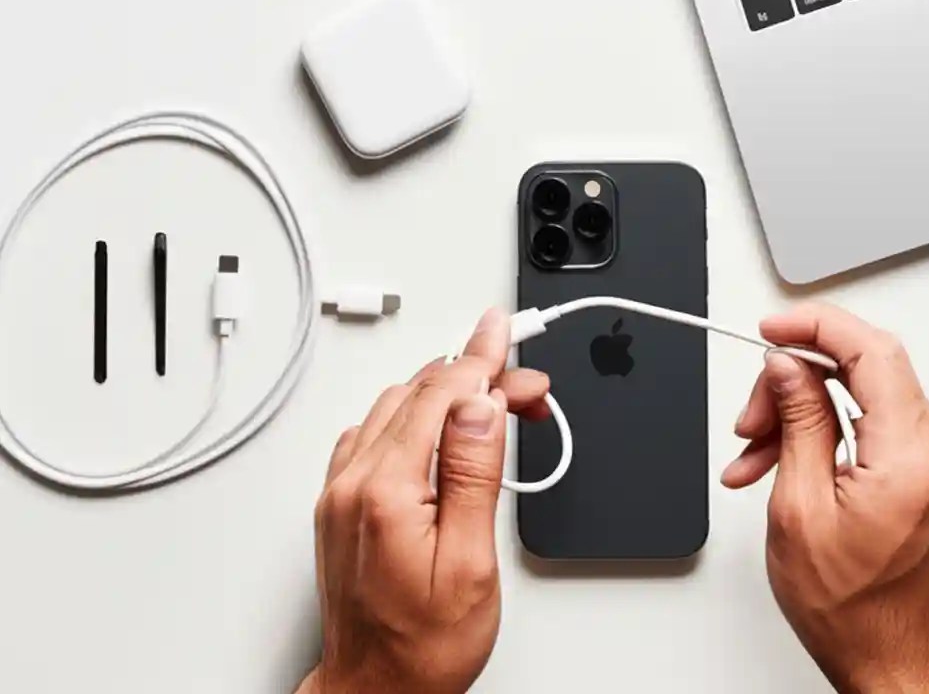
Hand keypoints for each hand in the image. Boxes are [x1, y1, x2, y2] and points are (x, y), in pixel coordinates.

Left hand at [297, 309, 549, 693]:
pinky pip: (375, 433)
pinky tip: (442, 431)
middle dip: (477, 378)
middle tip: (527, 388)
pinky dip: (415, 417)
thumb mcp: (470, 564)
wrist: (377, 691)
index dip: (482, 358)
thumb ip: (472, 475)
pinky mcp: (340, 503)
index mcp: (385, 492)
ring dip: (448, 395)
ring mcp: (341, 491)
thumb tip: (480, 407)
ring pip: (397, 407)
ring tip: (497, 410)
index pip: (440, 395)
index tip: (505, 330)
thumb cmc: (424, 645)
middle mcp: (353, 483)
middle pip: (420, 393)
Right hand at [722, 304, 928, 692]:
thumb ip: (798, 421)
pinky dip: (821, 432)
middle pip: (861, 368)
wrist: (886, 648)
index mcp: (911, 456)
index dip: (815, 326)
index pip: (871, 351)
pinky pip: (868, 422)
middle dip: (793, 383)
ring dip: (799, 412)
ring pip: (858, 394)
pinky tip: (779, 460)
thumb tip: (788, 364)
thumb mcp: (800, 507)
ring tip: (754, 455)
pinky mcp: (923, 465)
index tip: (772, 328)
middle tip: (750, 421)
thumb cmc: (850, 603)